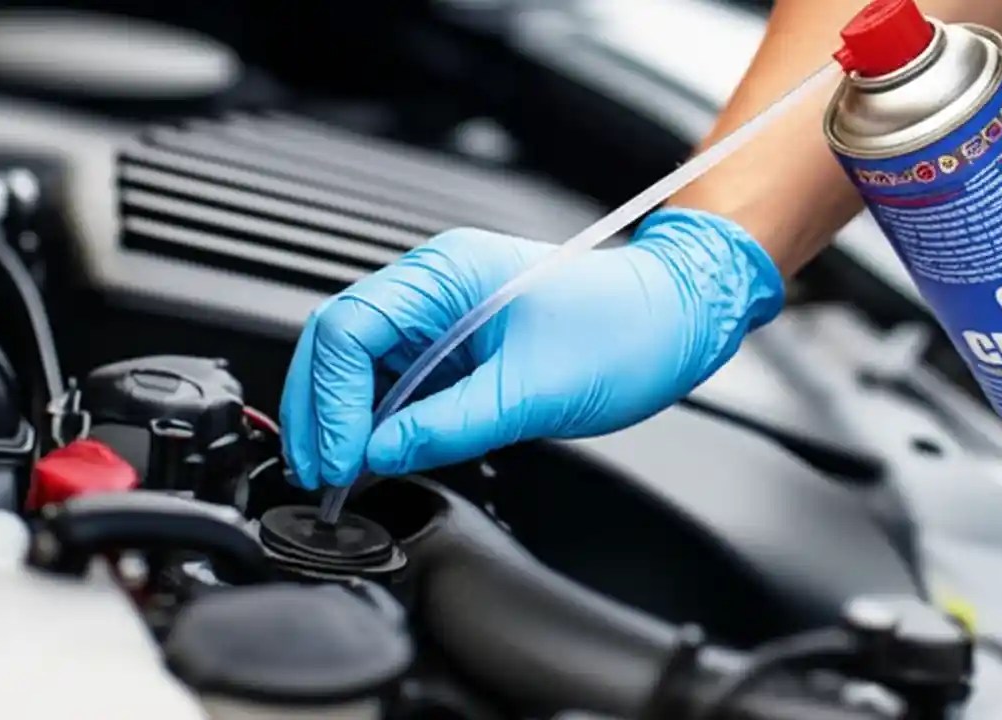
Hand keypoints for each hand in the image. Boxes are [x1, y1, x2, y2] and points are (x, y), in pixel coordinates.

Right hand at [279, 208, 783, 489]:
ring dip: (347, 415)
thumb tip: (381, 455)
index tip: (338, 459)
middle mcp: (435, 286)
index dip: (330, 400)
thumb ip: (448, 426)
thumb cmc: (625, 330)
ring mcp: (446, 314)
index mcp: (444, 275)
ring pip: (366, 363)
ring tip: (343, 470)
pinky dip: (383, 415)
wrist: (680, 318)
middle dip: (322, 409)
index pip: (347, 329)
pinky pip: (403, 378)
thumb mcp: (533, 391)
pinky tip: (381, 450)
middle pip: (341, 343)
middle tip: (321, 471)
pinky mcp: (463, 343)